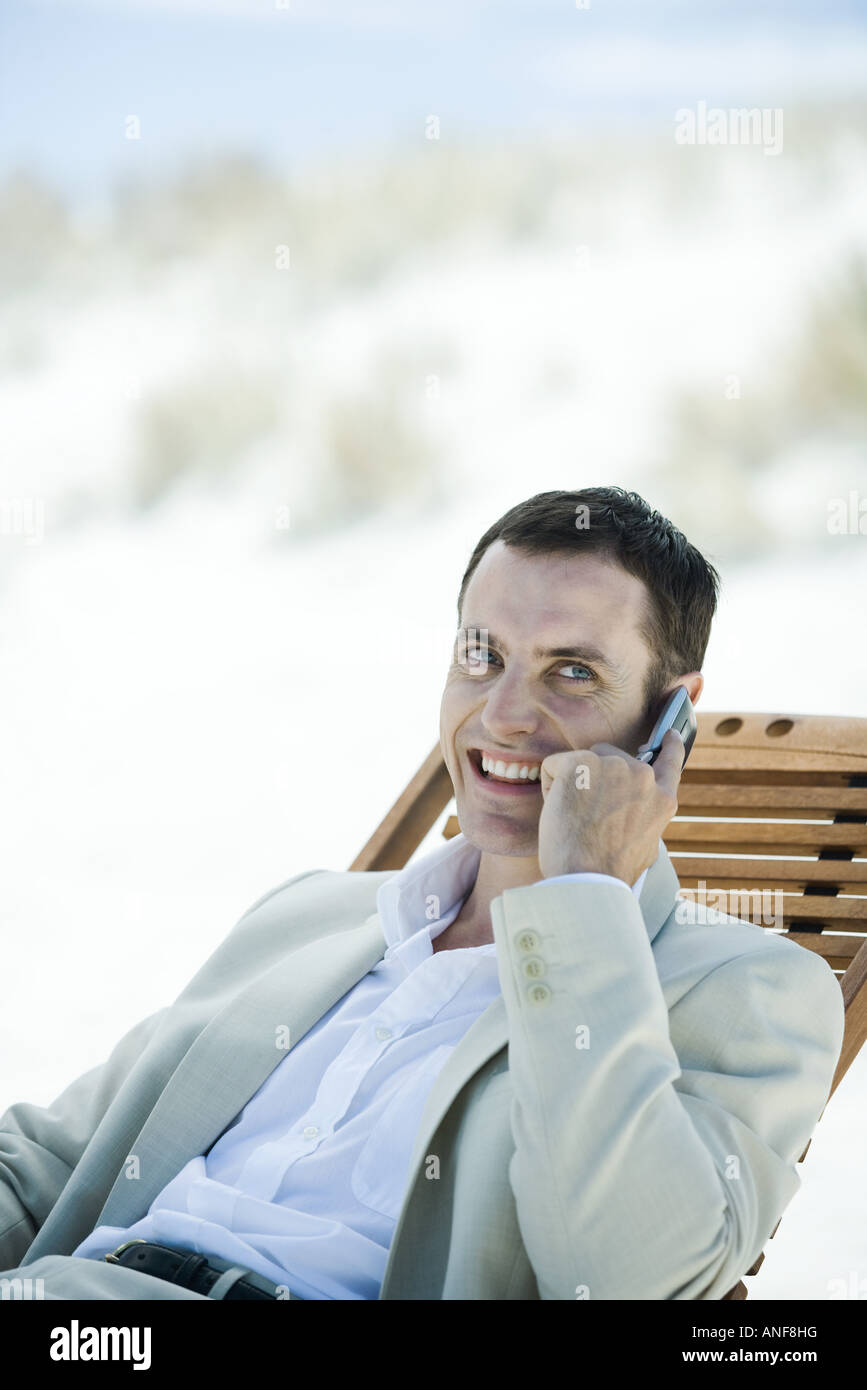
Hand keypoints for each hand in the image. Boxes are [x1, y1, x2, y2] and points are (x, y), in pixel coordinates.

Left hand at [536, 728, 684, 885]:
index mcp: (661, 799)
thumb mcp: (645, 848)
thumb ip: (644, 821)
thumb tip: (634, 816)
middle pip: (610, 757)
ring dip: (571, 784)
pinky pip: (553, 766)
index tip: (670, 735)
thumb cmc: (608, 873)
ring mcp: (614, 766)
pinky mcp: (582, 763)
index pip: (671, 762)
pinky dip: (549, 788)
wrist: (587, 879)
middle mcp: (642, 776)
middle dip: (594, 778)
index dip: (670, 746)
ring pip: (581, 760)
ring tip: (574, 819)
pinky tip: (559, 813)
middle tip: (587, 816)